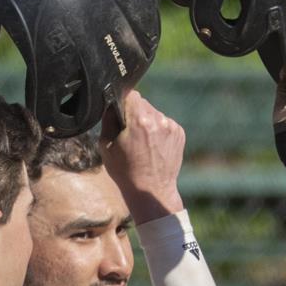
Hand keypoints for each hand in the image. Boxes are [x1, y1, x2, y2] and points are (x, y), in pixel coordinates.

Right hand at [100, 91, 186, 223]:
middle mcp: (159, 120)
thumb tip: (111, 103)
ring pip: (155, 113)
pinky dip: (159, 130)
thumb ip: (108, 120)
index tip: (121, 115)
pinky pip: (165, 123)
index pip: (131, 95)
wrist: (152, 191)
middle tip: (130, 133)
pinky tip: (153, 146)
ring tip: (142, 143)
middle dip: (135, 114)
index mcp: (139, 120)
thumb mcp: (106, 145)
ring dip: (148, 122)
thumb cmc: (125, 171)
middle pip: (143, 104)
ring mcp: (172, 127)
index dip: (123, 103)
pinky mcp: (180, 133)